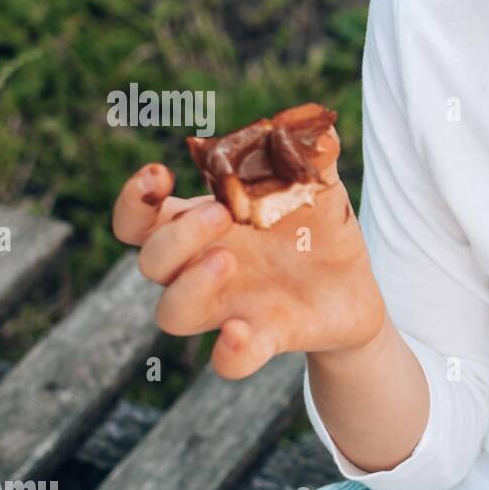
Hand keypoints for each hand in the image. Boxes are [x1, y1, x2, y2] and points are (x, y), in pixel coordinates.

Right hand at [112, 161, 384, 378]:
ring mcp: (230, 308)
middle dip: (176, 234)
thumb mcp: (319, 187)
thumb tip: (318, 127)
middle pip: (150, 261)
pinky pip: (227, 362)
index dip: (132, 201)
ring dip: (190, 285)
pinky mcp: (264, 339)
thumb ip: (312, 154)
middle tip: (222, 213)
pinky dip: (229, 352)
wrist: (356, 289)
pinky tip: (243, 332)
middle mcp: (202, 269)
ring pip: (171, 313)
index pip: (139, 219)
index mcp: (203, 226)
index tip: (158, 175)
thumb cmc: (318, 229)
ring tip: (228, 259)